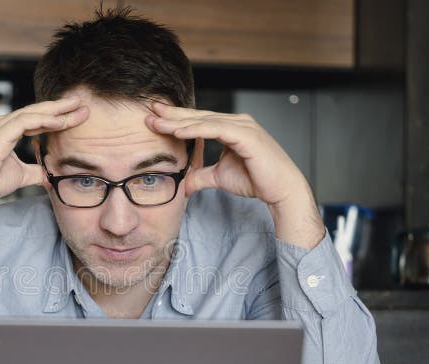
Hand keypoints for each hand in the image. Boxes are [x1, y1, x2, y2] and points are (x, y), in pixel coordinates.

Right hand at [0, 96, 89, 207]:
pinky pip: (25, 122)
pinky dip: (44, 121)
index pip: (34, 119)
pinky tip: (60, 122)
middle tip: (81, 104)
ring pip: (32, 113)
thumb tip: (49, 175)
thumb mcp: (18, 175)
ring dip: (57, 111)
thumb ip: (34, 171)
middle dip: (60, 108)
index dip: (56, 117)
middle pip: (35, 111)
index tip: (76, 117)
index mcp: (3, 129)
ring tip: (77, 108)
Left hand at [145, 102, 324, 247]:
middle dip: (172, 114)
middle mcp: (237, 122)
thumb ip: (202, 176)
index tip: (154, 118)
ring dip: (179, 121)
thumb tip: (185, 184)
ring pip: (204, 121)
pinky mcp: (247, 135)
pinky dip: (197, 130)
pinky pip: (217, 129)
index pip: (197, 121)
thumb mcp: (220, 177)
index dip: (176, 119)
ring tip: (157, 121)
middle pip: (198, 116)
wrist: (280, 190)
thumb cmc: (257, 180)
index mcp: (230, 128)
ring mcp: (242, 126)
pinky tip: (179, 131)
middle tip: (149, 109)